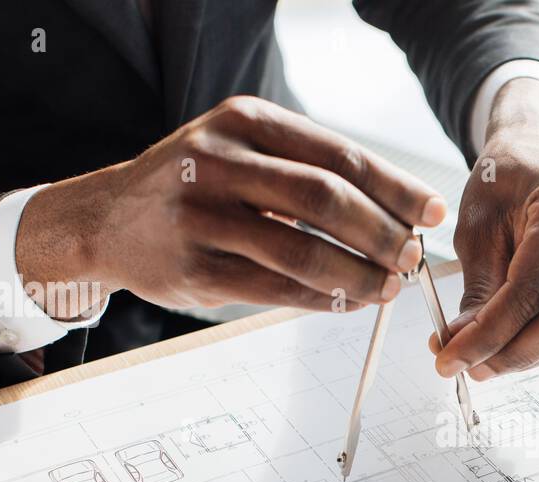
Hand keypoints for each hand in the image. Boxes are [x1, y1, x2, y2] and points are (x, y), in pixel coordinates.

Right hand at [16, 96, 446, 316]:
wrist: (106, 219)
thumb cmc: (197, 185)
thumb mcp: (244, 149)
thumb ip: (309, 170)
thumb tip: (399, 214)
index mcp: (244, 121)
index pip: (338, 155)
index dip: (394, 189)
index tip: (431, 214)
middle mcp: (219, 161)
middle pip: (325, 200)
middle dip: (382, 234)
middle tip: (412, 257)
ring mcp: (201, 217)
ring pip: (302, 252)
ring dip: (358, 275)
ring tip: (389, 287)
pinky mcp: (195, 270)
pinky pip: (276, 290)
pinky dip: (323, 300)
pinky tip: (349, 302)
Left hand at [431, 78, 538, 379]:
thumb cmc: (508, 177)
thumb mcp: (477, 223)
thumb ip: (476, 288)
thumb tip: (462, 346)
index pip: (531, 292)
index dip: (489, 335)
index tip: (450, 359)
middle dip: (515, 355)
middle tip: (471, 368)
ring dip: (531, 355)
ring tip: (487, 358)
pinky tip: (518, 342)